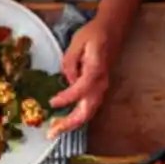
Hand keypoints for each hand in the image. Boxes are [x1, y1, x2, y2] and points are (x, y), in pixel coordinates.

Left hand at [48, 16, 116, 137]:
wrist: (112, 30)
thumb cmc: (94, 34)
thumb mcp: (77, 42)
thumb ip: (70, 62)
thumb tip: (67, 80)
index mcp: (96, 70)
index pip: (81, 90)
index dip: (67, 98)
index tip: (52, 103)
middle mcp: (100, 83)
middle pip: (87, 111)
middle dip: (69, 124)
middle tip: (51, 133)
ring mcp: (101, 88)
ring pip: (88, 113)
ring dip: (71, 124)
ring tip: (54, 131)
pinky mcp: (97, 90)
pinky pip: (87, 108)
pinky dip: (75, 117)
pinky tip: (63, 121)